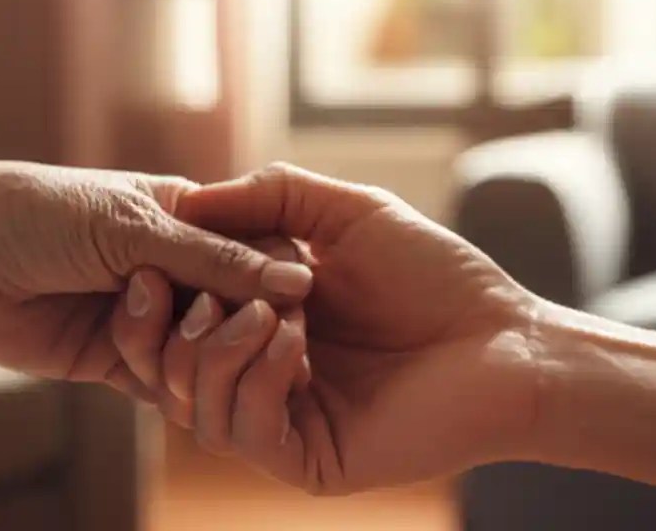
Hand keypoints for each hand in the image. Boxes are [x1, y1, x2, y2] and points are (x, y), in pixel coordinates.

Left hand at [0, 158, 312, 393]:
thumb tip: (298, 283)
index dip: (278, 284)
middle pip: (238, 314)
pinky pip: (160, 383)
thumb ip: (216, 261)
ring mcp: (146, 317)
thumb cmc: (40, 212)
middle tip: (192, 316)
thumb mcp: (135, 228)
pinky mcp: (113, 360)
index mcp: (189, 219)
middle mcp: (176, 270)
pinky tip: (128, 354)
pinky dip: (154, 377)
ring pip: (202, 355)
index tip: (288, 305)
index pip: (262, 256)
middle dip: (225, 324)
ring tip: (125, 318)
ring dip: (175, 347)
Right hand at [164, 163, 551, 493]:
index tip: (150, 263)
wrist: (505, 337)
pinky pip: (245, 431)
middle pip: (168, 373)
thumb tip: (184, 203)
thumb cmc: (435, 273)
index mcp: (261, 322)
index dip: (150, 299)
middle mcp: (263, 376)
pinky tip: (295, 340)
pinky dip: (255, 379)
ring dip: (216, 349)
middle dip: (167, 330)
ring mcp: (286, 421)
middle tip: (189, 290)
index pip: (173, 325)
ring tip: (270, 309)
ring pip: (197, 408)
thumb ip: (269, 196)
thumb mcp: (346, 212)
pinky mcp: (310, 458)